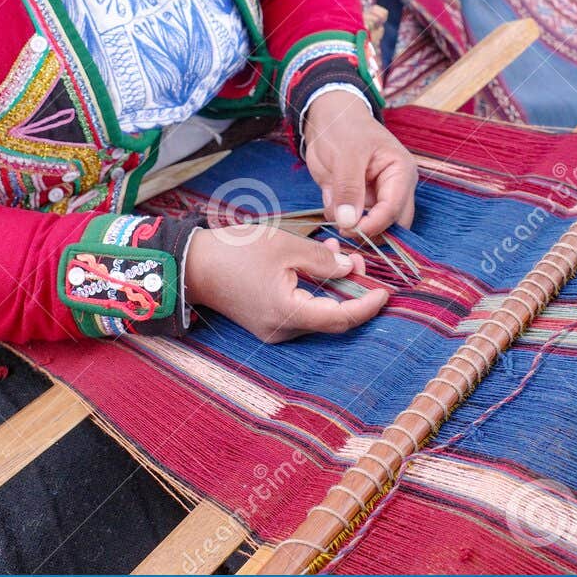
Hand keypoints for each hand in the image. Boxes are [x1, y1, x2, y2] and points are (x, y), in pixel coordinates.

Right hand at [183, 224, 387, 343]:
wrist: (192, 264)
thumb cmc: (236, 252)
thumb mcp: (286, 246)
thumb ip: (322, 259)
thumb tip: (348, 268)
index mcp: (289, 314)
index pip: (341, 318)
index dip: (367, 306)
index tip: (384, 291)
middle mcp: (283, 330)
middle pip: (331, 319)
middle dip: (351, 292)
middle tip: (358, 260)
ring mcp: (274, 329)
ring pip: (318, 314)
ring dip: (333, 288)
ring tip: (338, 254)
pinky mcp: (267, 321)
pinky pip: (301, 311)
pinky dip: (316, 291)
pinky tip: (318, 265)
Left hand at [302, 91, 417, 236]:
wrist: (328, 117)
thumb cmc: (344, 126)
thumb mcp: (345, 154)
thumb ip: (348, 188)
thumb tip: (349, 223)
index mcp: (401, 173)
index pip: (395, 210)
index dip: (373, 225)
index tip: (348, 229)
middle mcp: (395, 188)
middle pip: (391, 225)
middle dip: (366, 231)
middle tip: (340, 226)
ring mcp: (378, 196)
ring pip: (371, 227)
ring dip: (350, 224)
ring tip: (332, 202)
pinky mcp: (360, 201)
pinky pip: (351, 221)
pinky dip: (338, 217)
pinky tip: (330, 196)